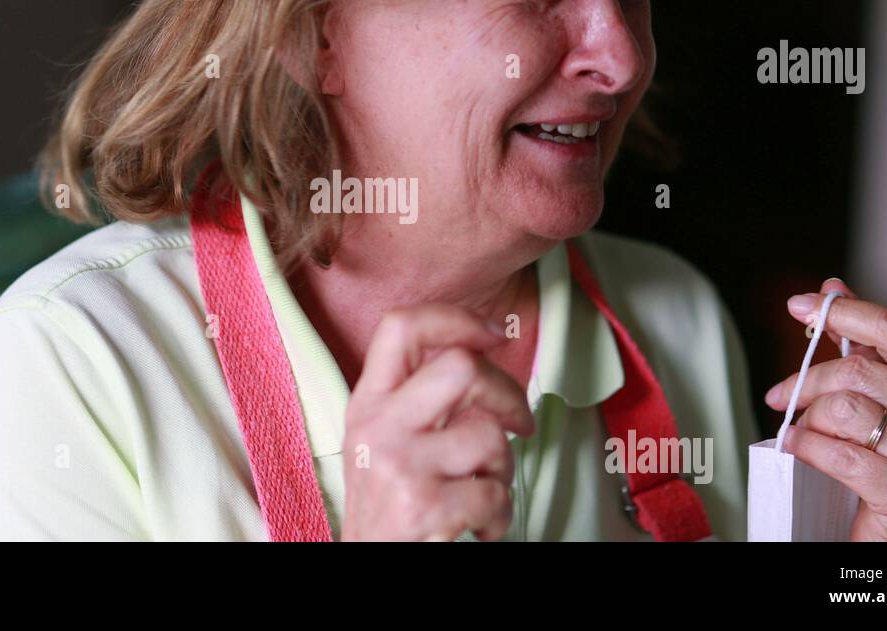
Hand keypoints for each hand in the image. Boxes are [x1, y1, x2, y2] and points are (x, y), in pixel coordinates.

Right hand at [341, 304, 535, 540]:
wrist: (367, 568)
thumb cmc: (388, 506)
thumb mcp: (382, 440)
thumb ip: (417, 397)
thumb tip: (482, 353)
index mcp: (368, 403)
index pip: (401, 327)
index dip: (457, 319)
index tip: (495, 335)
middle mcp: (377, 427)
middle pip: (461, 368)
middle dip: (509, 395)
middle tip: (519, 423)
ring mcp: (399, 466)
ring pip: (489, 436)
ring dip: (504, 470)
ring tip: (484, 490)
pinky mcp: (424, 507)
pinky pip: (495, 494)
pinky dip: (500, 516)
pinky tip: (481, 526)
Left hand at [765, 278, 886, 540]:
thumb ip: (865, 346)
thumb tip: (834, 287)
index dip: (843, 311)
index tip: (799, 304)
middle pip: (856, 371)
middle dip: (806, 382)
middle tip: (780, 396)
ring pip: (842, 409)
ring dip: (808, 421)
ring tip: (803, 434)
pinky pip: (837, 452)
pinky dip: (805, 448)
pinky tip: (797, 451)